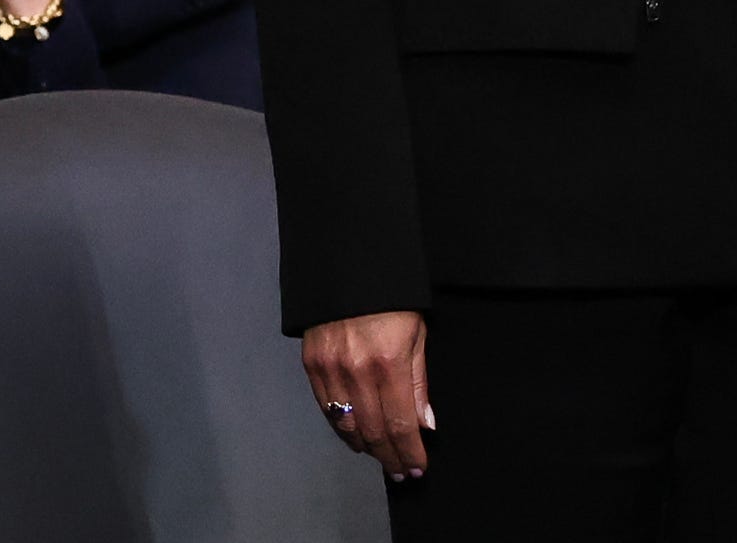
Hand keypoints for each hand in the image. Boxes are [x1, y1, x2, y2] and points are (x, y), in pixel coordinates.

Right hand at [302, 310, 431, 479]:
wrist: (348, 264)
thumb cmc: (391, 298)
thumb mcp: (416, 334)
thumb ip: (419, 382)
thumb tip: (424, 424)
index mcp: (389, 363)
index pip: (400, 424)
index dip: (409, 452)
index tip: (416, 468)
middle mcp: (357, 370)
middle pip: (373, 431)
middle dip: (389, 457)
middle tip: (400, 472)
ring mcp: (331, 368)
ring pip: (346, 425)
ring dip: (365, 446)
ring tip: (379, 456)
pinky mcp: (312, 363)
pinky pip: (326, 407)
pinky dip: (341, 427)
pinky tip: (354, 435)